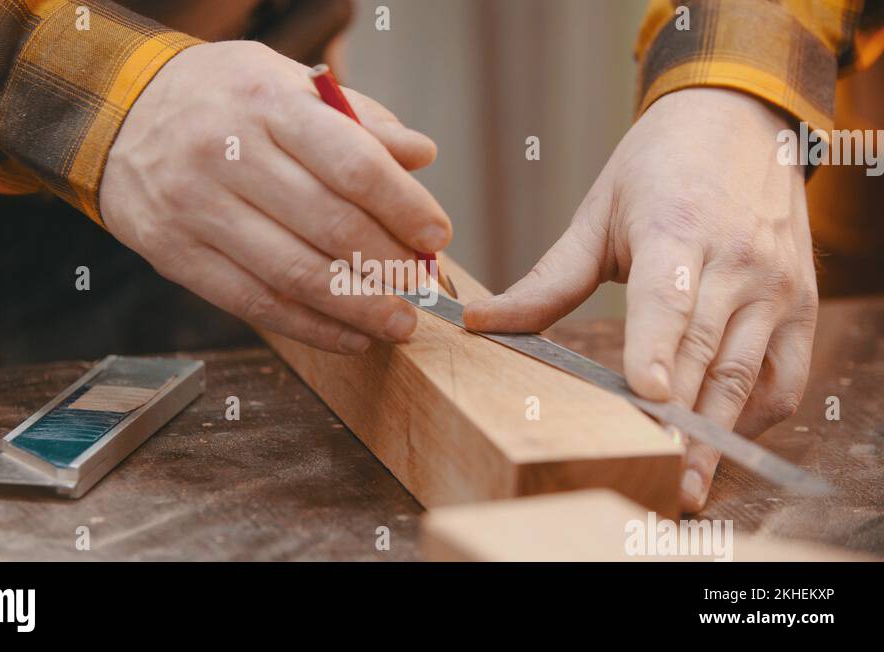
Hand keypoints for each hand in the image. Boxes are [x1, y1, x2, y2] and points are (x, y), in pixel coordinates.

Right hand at [101, 41, 450, 354]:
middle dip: (388, 267)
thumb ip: (357, 120)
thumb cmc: (222, 100)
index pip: (352, 164)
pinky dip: (311, 328)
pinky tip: (350, 337)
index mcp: (267, 102)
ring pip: (293, 273)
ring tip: (398, 323)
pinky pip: (253, 303)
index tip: (436, 237)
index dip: (403, 208)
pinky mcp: (172, 253)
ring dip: (358, 308)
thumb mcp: (285, 82)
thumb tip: (421, 156)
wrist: (117, 114)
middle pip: (328, 226)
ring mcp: (194, 206)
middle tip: (422, 290)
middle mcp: (227, 152)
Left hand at [464, 88, 817, 511]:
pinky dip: (756, 412)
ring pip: (747, 372)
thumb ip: (546, 280)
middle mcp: (735, 261)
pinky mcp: (801, 301)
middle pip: (706, 351)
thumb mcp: (596, 215)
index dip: (657, 347)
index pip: (667, 298)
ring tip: (689, 484)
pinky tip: (721, 437)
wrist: (739, 118)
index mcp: (675, 231)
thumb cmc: (658, 168)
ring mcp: (775, 284)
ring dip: (719, 433)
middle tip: (658, 477)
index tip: (646, 394)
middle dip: (682, 420)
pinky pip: (786, 374)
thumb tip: (479, 322)